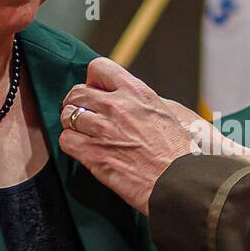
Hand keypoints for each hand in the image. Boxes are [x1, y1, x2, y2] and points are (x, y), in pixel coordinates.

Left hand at [59, 58, 249, 213]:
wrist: (182, 183)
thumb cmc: (183, 153)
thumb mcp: (171, 114)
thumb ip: (144, 102)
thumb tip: (128, 98)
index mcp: (137, 93)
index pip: (99, 68)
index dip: (94, 80)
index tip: (97, 92)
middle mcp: (117, 107)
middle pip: (77, 92)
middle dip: (77, 103)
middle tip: (84, 116)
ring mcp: (104, 130)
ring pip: (68, 116)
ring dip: (73, 125)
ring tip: (84, 135)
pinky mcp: (95, 155)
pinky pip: (66, 141)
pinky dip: (71, 145)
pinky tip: (83, 150)